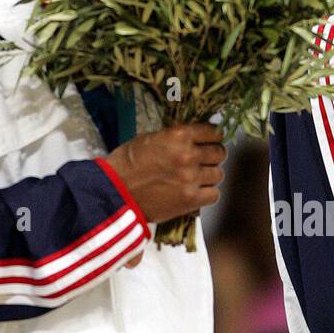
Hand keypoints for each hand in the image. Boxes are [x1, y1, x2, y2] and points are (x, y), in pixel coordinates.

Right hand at [106, 123, 225, 264]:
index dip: (213, 137)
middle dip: (213, 156)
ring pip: (218, 174)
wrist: (114, 192)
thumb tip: (194, 137)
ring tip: (197, 178)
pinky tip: (196, 192)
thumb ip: (175, 137)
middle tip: (204, 161)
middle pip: (219, 153)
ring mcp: (191, 178)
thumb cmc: (126, 163)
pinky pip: (214, 194)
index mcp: (179, 136)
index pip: (213, 132)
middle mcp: (189, 155)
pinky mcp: (190, 199)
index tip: (210, 141)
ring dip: (209, 176)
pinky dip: (207, 193)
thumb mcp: (150, 138)